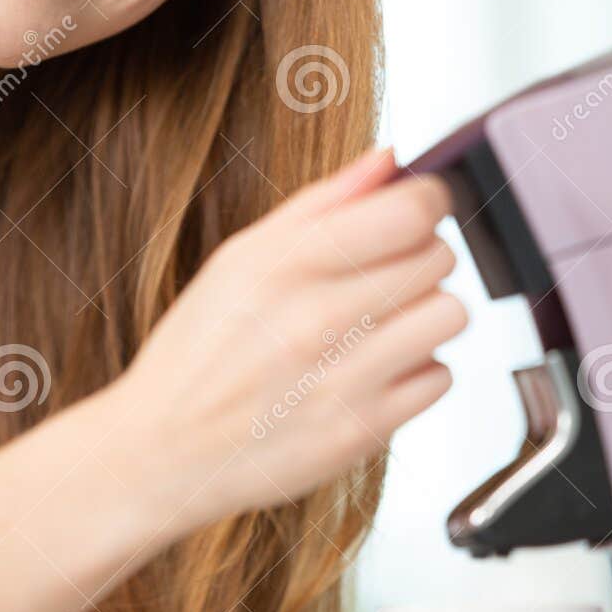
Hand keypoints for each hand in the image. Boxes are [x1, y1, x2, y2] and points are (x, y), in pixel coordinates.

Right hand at [114, 147, 466, 541]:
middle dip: (420, 258)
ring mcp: (344, 378)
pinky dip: (417, 371)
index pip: (411, 210)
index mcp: (284, 264)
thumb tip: (390, 160)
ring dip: (426, 315)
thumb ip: (321, 204)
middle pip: (438, 258)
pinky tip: (375, 370)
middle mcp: (318, 318)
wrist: (162, 451)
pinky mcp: (362, 430)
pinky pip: (439, 376)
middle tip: (384, 276)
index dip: (428, 202)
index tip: (419, 210)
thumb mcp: (238, 260)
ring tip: (384, 324)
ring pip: (449, 314)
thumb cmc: (197, 354)